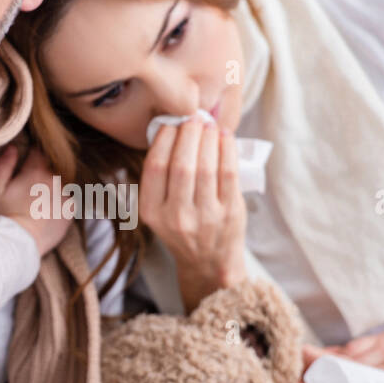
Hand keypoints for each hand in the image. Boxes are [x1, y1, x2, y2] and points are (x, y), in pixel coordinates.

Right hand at [0, 145, 72, 255]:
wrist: (21, 243)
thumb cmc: (5, 216)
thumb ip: (4, 165)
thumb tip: (13, 147)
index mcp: (37, 170)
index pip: (40, 150)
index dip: (33, 154)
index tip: (29, 161)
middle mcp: (56, 179)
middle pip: (55, 164)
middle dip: (46, 169)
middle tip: (35, 181)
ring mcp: (66, 194)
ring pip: (64, 180)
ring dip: (56, 183)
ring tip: (42, 196)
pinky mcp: (71, 209)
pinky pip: (69, 197)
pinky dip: (62, 199)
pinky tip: (50, 207)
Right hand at [139, 120, 246, 308]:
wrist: (209, 264)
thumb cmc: (183, 228)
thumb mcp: (159, 211)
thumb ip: (161, 178)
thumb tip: (172, 129)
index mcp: (152, 213)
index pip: (155, 168)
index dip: (163, 140)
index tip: (170, 124)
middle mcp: (177, 217)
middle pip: (182, 165)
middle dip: (188, 134)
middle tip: (193, 118)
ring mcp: (206, 217)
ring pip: (206, 167)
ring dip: (208, 139)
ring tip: (208, 124)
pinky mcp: (230, 214)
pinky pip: (229, 174)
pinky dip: (227, 150)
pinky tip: (224, 137)